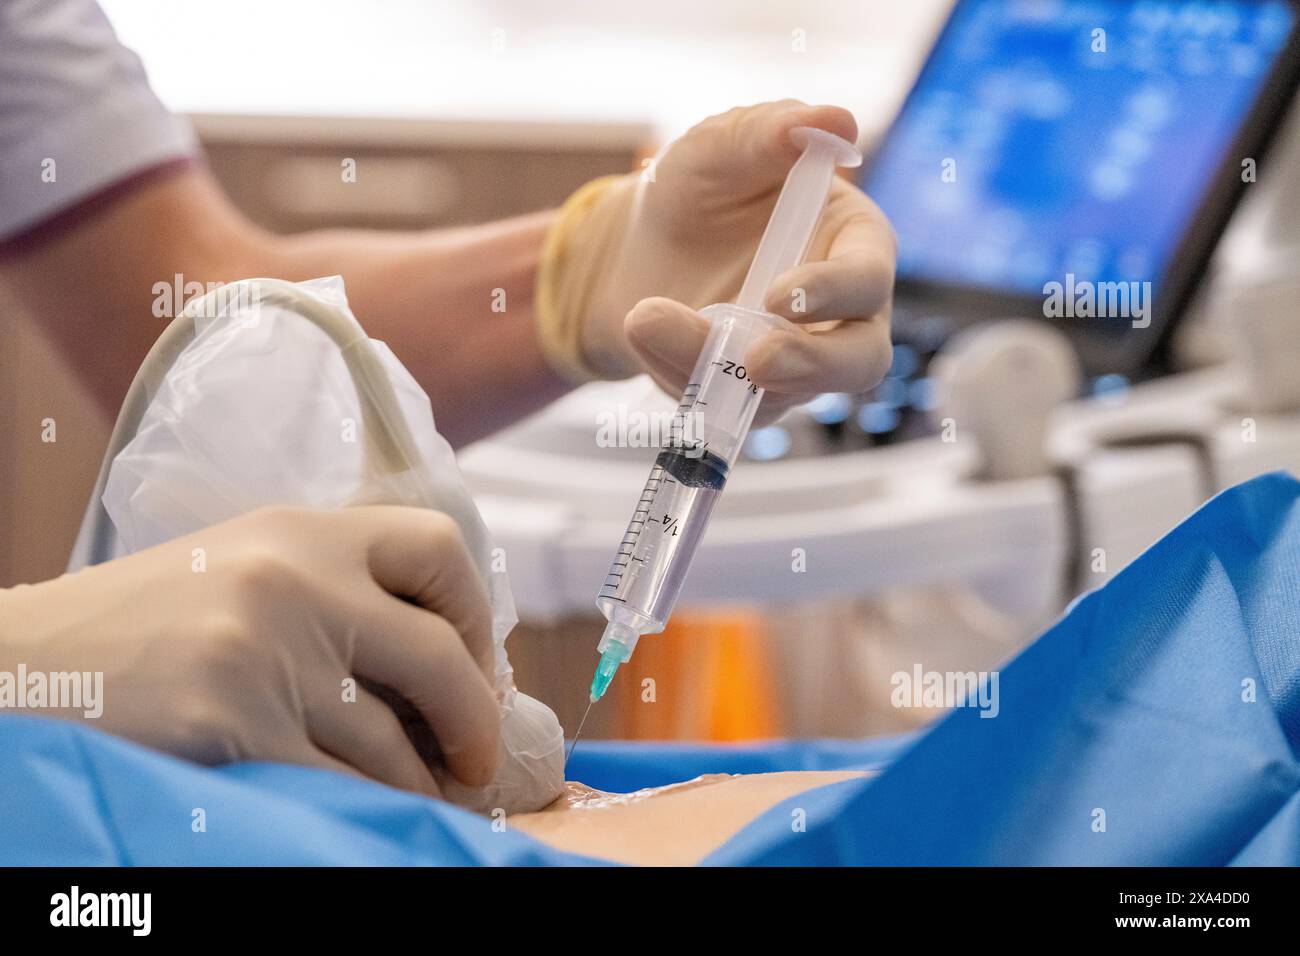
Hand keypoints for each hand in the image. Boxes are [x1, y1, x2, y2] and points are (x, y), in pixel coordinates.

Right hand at [0, 506, 499, 796]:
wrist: (21, 668)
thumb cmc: (141, 627)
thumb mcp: (242, 569)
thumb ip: (336, 590)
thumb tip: (450, 654)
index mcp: (300, 531)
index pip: (439, 545)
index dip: (477, 612)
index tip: (478, 661)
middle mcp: (292, 581)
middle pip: (441, 655)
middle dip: (476, 720)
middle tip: (480, 759)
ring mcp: (264, 654)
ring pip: (394, 743)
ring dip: (418, 783)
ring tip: (420, 795)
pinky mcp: (233, 727)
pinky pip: (339, 786)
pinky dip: (362, 806)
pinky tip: (361, 808)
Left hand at [572, 100, 895, 423]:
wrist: (635, 246)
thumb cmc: (695, 186)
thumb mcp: (717, 147)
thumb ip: (769, 132)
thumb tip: (834, 121)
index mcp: (853, 242)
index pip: (870, 279)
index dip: (835, 293)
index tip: (777, 295)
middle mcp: (841, 312)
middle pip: (860, 360)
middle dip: (812, 366)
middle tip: (755, 362)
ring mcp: (798, 361)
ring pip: (783, 394)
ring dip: (713, 366)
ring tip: (647, 320)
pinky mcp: (751, 395)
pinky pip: (726, 406)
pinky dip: (678, 373)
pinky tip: (643, 327)